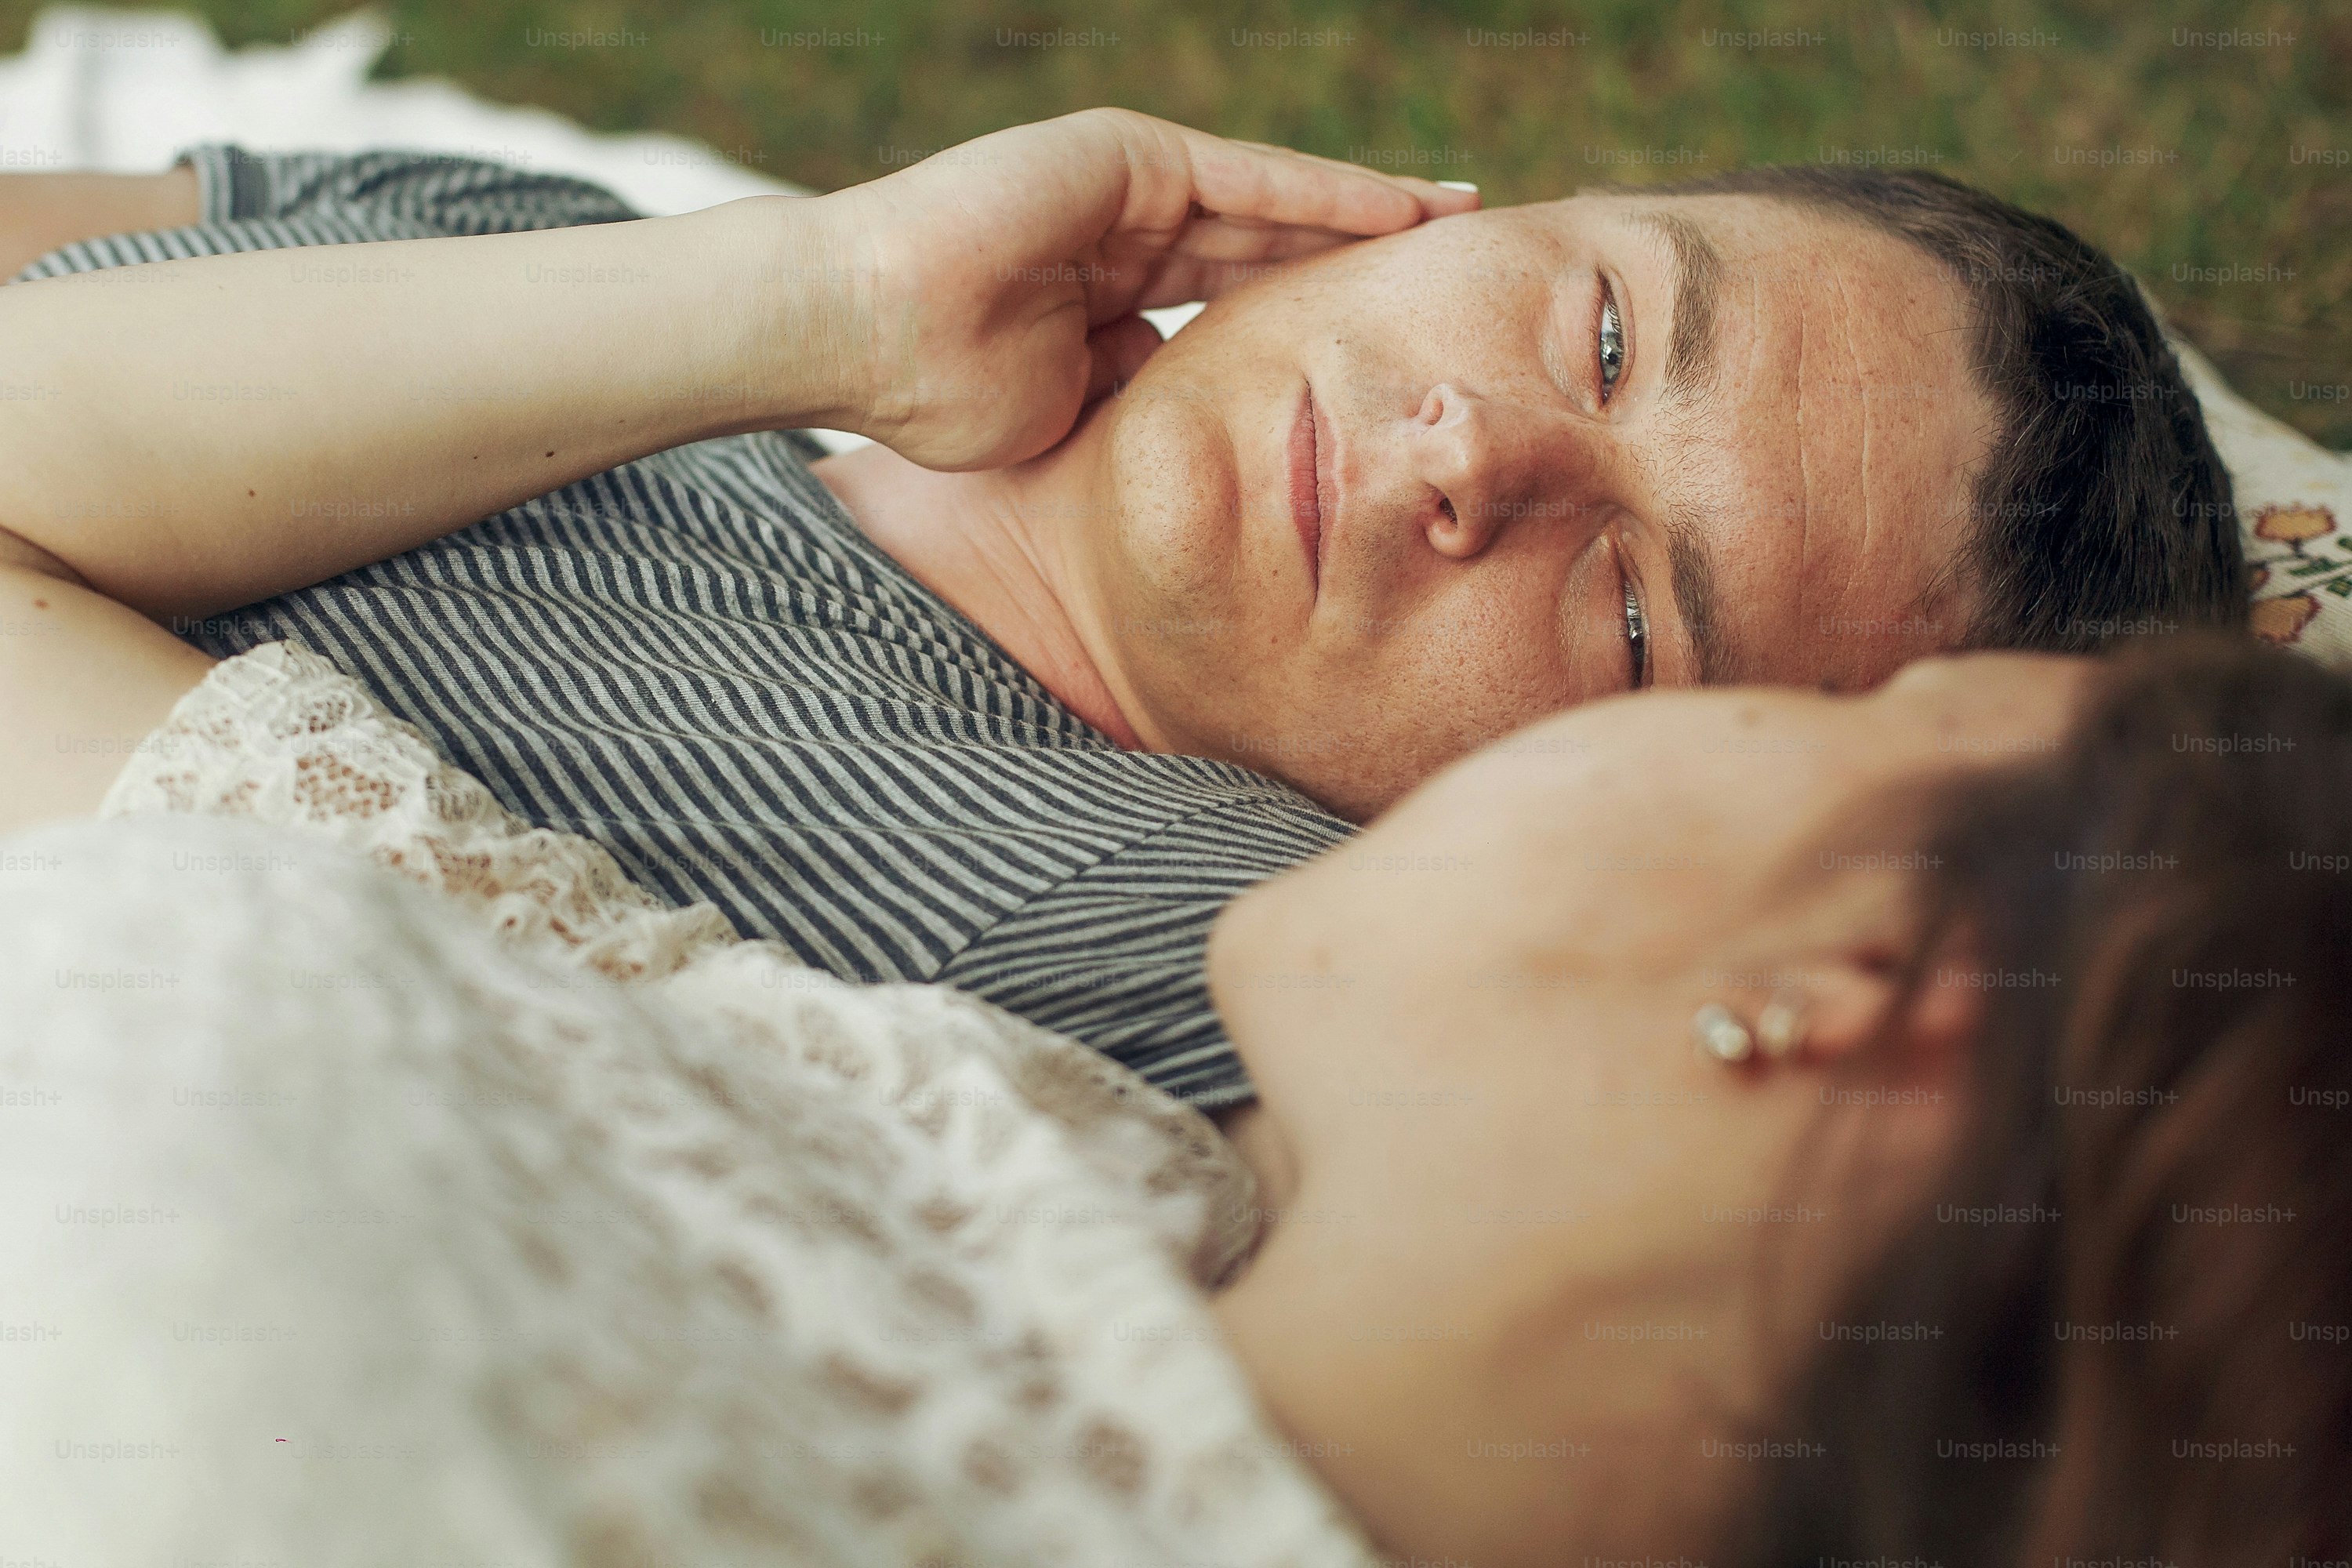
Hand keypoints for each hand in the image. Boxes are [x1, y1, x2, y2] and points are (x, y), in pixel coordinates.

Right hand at [806, 107, 1478, 469]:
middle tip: (1447, 269)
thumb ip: (1135, 402)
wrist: (864, 329)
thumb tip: (1203, 425)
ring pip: (1275, 206)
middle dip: (1357, 260)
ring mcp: (1130, 189)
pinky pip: (1250, 181)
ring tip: (1453, 219)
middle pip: (1269, 248)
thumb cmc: (935, 392)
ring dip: (1368, 213)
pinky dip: (1326, 193)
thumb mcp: (1065, 415)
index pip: (1230, 308)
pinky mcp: (1129, 155)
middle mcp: (1128, 236)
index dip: (1306, 324)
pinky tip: (1402, 207)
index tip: (1375, 353)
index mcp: (1109, 299)